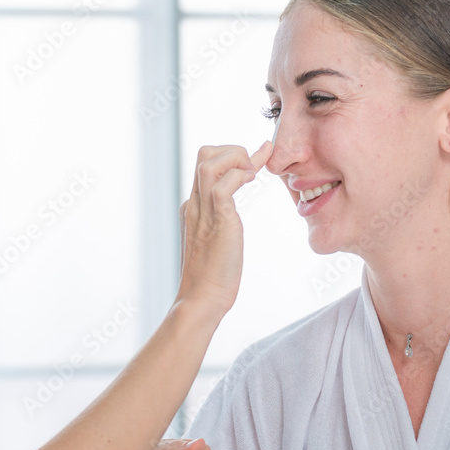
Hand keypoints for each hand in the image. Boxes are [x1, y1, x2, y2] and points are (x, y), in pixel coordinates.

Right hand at [177, 142, 272, 314]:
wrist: (202, 299)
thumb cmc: (213, 276)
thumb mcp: (217, 240)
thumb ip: (220, 221)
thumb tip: (230, 217)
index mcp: (194, 206)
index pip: (206, 163)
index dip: (231, 155)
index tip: (255, 161)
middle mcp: (195, 203)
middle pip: (204, 153)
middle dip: (233, 150)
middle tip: (253, 169)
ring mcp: (203, 211)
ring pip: (209, 163)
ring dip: (237, 158)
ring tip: (252, 174)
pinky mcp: (216, 221)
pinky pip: (223, 186)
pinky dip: (239, 176)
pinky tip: (251, 183)